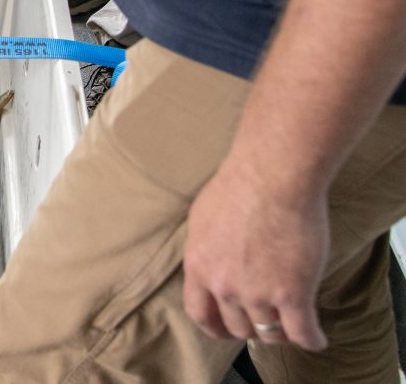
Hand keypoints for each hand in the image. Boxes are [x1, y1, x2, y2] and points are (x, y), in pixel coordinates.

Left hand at [182, 155, 329, 351]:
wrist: (272, 175)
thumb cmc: (240, 184)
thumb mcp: (204, 217)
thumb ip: (207, 246)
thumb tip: (211, 256)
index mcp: (198, 266)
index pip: (199, 312)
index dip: (214, 326)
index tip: (224, 330)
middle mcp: (223, 285)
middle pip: (236, 325)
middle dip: (250, 327)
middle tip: (264, 322)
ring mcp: (257, 293)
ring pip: (268, 331)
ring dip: (280, 332)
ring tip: (292, 327)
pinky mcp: (292, 293)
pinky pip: (302, 331)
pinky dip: (310, 339)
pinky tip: (316, 339)